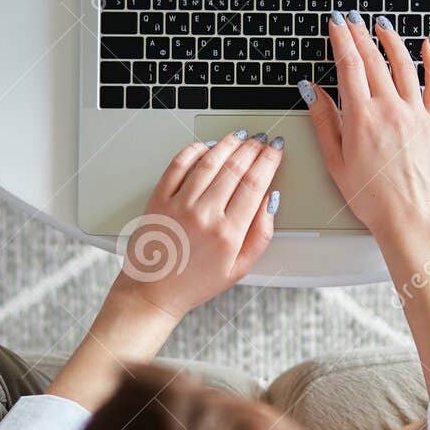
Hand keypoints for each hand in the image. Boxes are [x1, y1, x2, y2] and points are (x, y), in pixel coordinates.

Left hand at [116, 129, 283, 321]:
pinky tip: (206, 145)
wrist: (154, 292)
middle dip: (253, 148)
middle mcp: (204, 215)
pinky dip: (194, 150)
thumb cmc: (195, 282)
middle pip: (235, 168)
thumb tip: (270, 201)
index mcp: (228, 233)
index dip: (269, 161)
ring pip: (210, 162)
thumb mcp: (239, 268)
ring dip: (228, 144)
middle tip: (261, 139)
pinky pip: (178, 165)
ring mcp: (179, 205)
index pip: (255, 184)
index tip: (275, 150)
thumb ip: (261, 235)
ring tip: (239, 137)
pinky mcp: (158, 199)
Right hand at [305, 12, 429, 249]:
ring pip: (403, 64)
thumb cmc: (372, 197)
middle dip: (359, 34)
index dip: (340, 40)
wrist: (409, 218)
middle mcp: (390, 108)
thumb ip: (324, 121)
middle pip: (373, 59)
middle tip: (351, 19)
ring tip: (380, 25)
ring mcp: (415, 112)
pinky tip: (427, 45)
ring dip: (390, 40)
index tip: (335, 24)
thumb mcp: (336, 160)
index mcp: (361, 117)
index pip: (348, 66)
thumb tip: (312, 90)